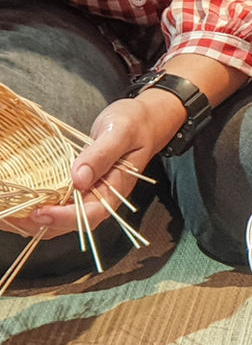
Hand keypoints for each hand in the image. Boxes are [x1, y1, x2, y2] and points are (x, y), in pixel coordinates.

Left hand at [5, 94, 178, 239]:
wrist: (144, 119)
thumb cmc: (134, 123)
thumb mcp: (119, 133)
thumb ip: (101, 155)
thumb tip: (79, 179)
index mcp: (116, 188)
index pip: (91, 214)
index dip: (65, 217)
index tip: (40, 211)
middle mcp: (102, 196)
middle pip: (73, 223)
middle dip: (42, 224)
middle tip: (12, 216)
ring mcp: (91, 192)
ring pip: (63, 218)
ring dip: (36, 222)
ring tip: (9, 214)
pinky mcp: (81, 186)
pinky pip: (60, 204)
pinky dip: (39, 207)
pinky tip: (20, 202)